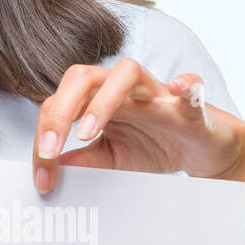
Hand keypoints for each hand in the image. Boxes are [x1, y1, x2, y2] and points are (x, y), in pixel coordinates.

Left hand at [30, 58, 244, 193]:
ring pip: (127, 72)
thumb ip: (82, 160)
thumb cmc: (154, 145)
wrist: (202, 149)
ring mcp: (157, 93)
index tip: (42, 172)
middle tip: (50, 149)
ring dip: (102, 100)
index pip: (59, 104)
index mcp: (98, 99)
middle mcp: (122, 90)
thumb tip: (47, 167)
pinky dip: (186, 85)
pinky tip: (177, 90)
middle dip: (59, 111)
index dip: (44, 135)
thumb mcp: (111, 159)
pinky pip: (192, 85)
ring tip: (87, 132)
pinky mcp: (191, 105)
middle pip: (82, 77)